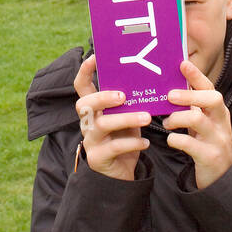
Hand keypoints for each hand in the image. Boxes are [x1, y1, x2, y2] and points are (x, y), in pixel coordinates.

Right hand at [73, 55, 149, 181]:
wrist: (121, 174)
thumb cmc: (125, 138)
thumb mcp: (128, 117)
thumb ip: (131, 102)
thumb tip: (150, 77)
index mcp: (93, 109)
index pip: (81, 86)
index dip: (84, 71)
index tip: (94, 57)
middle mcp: (87, 123)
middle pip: (84, 105)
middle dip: (103, 97)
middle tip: (123, 96)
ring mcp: (91, 141)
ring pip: (101, 125)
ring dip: (125, 119)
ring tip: (147, 117)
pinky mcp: (98, 158)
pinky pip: (114, 148)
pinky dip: (132, 143)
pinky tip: (145, 142)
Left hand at [163, 61, 231, 189]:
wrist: (223, 178)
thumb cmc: (207, 143)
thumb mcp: (205, 123)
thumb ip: (193, 107)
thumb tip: (172, 86)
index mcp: (219, 111)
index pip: (210, 88)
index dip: (197, 75)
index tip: (183, 63)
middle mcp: (221, 122)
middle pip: (212, 99)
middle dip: (189, 95)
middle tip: (169, 95)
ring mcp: (217, 139)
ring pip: (198, 119)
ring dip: (177, 117)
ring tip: (167, 122)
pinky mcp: (210, 157)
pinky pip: (191, 144)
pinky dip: (176, 140)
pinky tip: (171, 140)